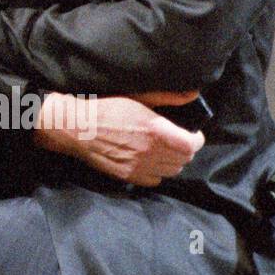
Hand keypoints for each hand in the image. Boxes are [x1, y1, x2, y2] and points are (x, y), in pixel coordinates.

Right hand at [34, 91, 204, 186]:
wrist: (78, 127)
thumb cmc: (107, 107)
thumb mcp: (137, 96)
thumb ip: (167, 97)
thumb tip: (193, 95)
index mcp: (155, 130)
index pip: (192, 145)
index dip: (196, 139)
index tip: (192, 133)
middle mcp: (151, 151)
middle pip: (184, 159)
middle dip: (185, 149)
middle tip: (177, 139)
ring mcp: (140, 167)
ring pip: (171, 171)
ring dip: (172, 161)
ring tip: (163, 149)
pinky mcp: (129, 176)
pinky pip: (155, 180)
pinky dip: (157, 171)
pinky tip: (149, 160)